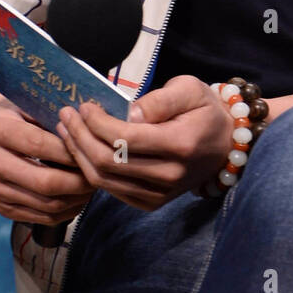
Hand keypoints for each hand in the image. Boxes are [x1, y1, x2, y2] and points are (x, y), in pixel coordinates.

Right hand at [0, 87, 96, 225]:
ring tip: (93, 186)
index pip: (38, 145)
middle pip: (44, 182)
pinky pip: (41, 217)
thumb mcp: (23, 104)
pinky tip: (79, 198)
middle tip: (98, 173)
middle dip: (78, 181)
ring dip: (76, 198)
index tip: (91, 148)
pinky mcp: (1, 207)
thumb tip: (88, 128)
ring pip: (45, 204)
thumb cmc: (10, 115)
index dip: (69, 150)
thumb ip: (49, 115)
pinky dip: (65, 211)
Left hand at [56, 74, 234, 209]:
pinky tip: (82, 150)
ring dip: (80, 155)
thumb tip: (127, 113)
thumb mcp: (189, 89)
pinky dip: (91, 172)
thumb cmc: (204, 109)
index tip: (83, 106)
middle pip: (110, 163)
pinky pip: (113, 191)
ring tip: (66, 131)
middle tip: (66, 116)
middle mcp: (171, 175)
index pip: (126, 139)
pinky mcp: (152, 203)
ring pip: (106, 182)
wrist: (225, 143)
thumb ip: (159, 100)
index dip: (98, 124)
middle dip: (81, 138)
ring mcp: (161, 194)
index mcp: (181, 145)